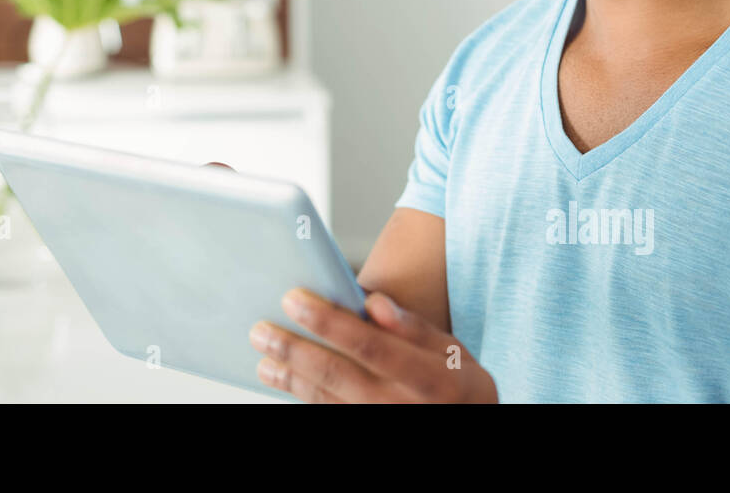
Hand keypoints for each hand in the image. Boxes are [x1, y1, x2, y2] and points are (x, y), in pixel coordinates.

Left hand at [249, 287, 497, 402]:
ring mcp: (382, 423)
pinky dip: (302, 397)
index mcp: (429, 376)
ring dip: (290, 377)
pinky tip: (283, 379)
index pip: (370, 345)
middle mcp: (402, 406)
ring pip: (326, 400)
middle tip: (261, 329)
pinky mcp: (366, 431)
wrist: (469, 425)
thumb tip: (374, 304)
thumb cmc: (457, 382)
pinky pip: (329, 414)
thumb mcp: (453, 350)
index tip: (294, 298)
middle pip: (339, 374)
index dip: (329, 322)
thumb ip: (414, 326)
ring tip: (263, 356)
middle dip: (295, 350)